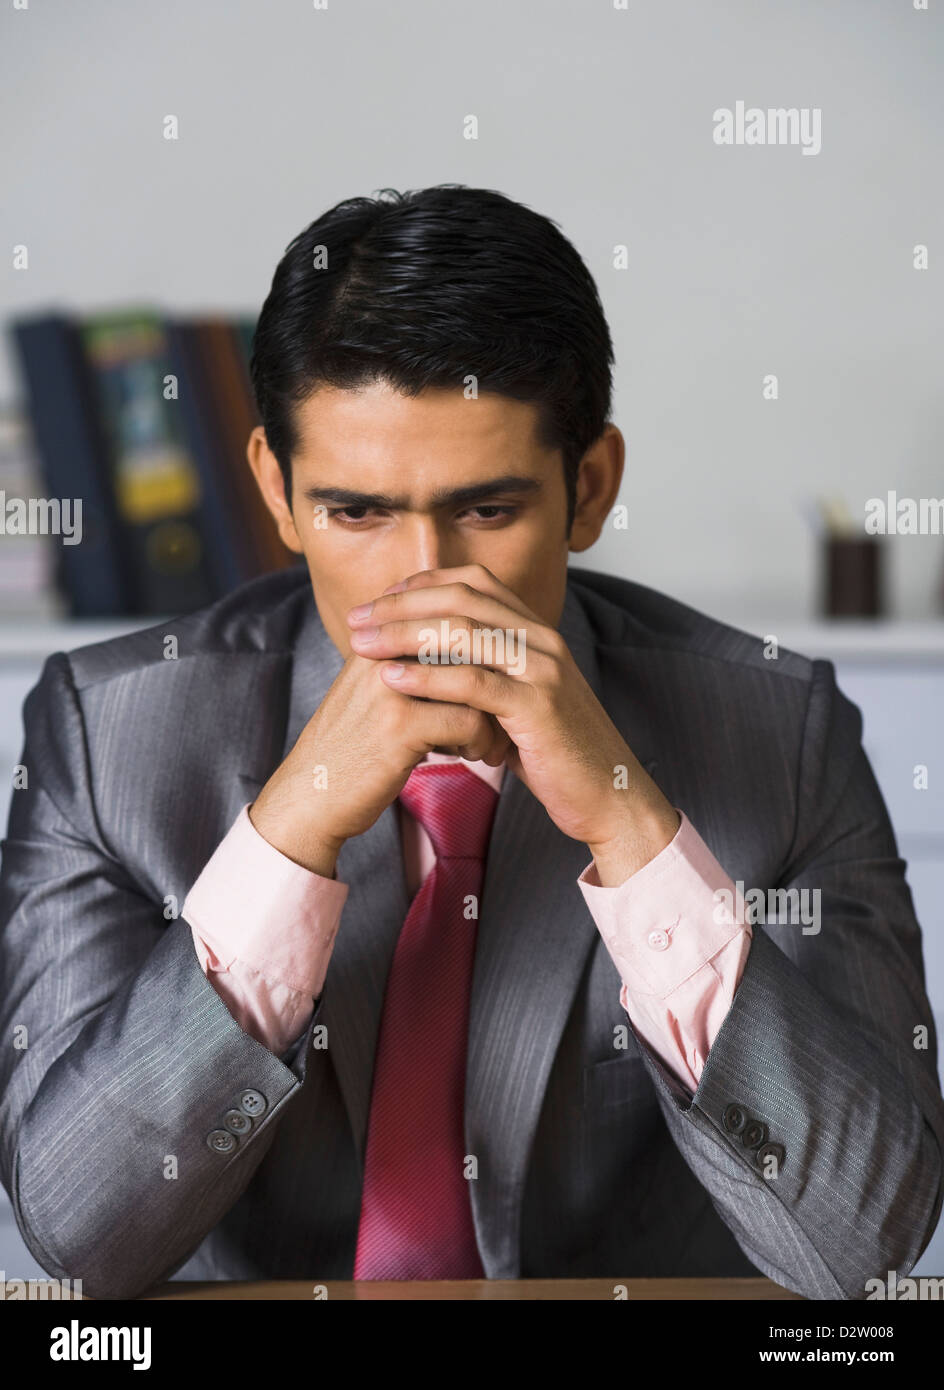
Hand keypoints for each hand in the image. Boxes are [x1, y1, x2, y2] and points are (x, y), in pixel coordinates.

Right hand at [248, 644, 510, 875]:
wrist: (310, 797)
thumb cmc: (353, 746)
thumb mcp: (377, 693)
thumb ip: (413, 665)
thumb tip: (468, 646)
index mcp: (378, 638)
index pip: (450, 618)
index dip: (481, 653)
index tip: (494, 683)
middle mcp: (382, 652)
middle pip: (468, 645)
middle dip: (493, 680)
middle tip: (507, 711)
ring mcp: (390, 685)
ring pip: (476, 680)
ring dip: (493, 715)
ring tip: (491, 741)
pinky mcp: (400, 724)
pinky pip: (470, 720)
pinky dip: (482, 741)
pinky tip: (473, 757)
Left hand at [346, 563, 680, 883]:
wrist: (607, 794)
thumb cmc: (555, 753)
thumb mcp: (517, 702)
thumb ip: (486, 673)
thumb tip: (432, 660)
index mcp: (537, 632)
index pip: (472, 583)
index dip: (421, 585)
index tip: (378, 603)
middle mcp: (543, 639)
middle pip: (461, 598)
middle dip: (401, 605)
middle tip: (356, 619)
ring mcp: (543, 670)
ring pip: (463, 632)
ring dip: (403, 633)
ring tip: (361, 644)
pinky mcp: (537, 707)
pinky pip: (473, 681)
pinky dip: (427, 676)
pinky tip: (392, 678)